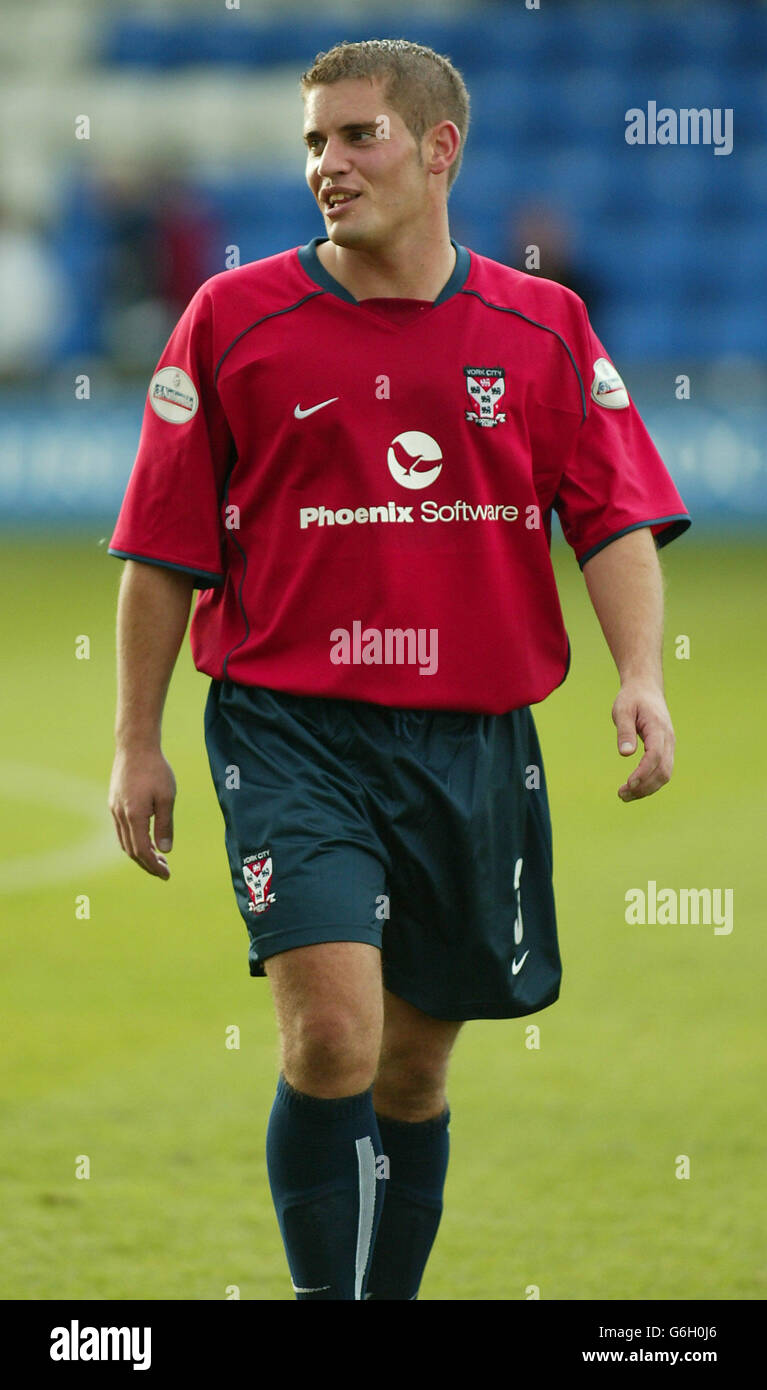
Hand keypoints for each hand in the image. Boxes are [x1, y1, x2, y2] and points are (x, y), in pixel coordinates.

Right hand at [109, 747, 176, 877]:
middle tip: (165, 871)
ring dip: (140, 853)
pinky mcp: (114, 803)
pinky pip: (121, 830)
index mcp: (134, 816)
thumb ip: (165, 825)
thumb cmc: (155, 770)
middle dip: (148, 864)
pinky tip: (146, 840)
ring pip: (124, 841)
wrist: (135, 747)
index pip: (142, 851)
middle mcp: (120, 815)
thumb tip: (165, 851)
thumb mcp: (167, 798)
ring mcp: (114, 809)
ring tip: (158, 858)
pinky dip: (133, 841)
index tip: (166, 875)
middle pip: (131, 850)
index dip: (154, 866)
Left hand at [612, 680, 674, 800]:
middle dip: (644, 786)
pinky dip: (650, 783)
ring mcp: (669, 745)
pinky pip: (662, 771)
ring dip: (647, 788)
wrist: (646, 689)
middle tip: (621, 795)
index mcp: (658, 728)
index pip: (655, 755)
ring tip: (624, 795)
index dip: (643, 772)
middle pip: (663, 770)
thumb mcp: (622, 710)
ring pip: (665, 774)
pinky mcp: (665, 750)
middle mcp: (668, 739)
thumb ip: (624, 731)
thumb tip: (625, 754)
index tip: (628, 784)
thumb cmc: (632, 699)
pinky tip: (634, 788)